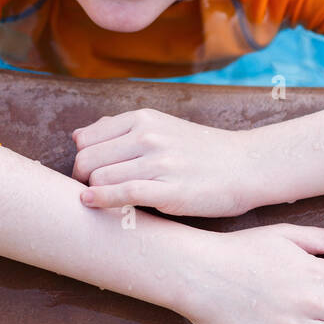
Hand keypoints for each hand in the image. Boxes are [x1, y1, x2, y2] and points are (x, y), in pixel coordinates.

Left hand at [70, 108, 252, 217]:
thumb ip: (118, 129)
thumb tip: (77, 135)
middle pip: (87, 160)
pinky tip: (92, 204)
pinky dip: (101, 200)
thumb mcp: (160, 126)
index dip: (80, 160)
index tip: (87, 175)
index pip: (86, 139)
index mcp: (143, 119)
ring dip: (94, 193)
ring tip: (101, 201)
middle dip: (81, 179)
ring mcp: (159, 162)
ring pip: (99, 177)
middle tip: (89, 192)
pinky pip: (122, 193)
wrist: (246, 165)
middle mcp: (148, 136)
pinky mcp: (170, 190)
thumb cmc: (200, 150)